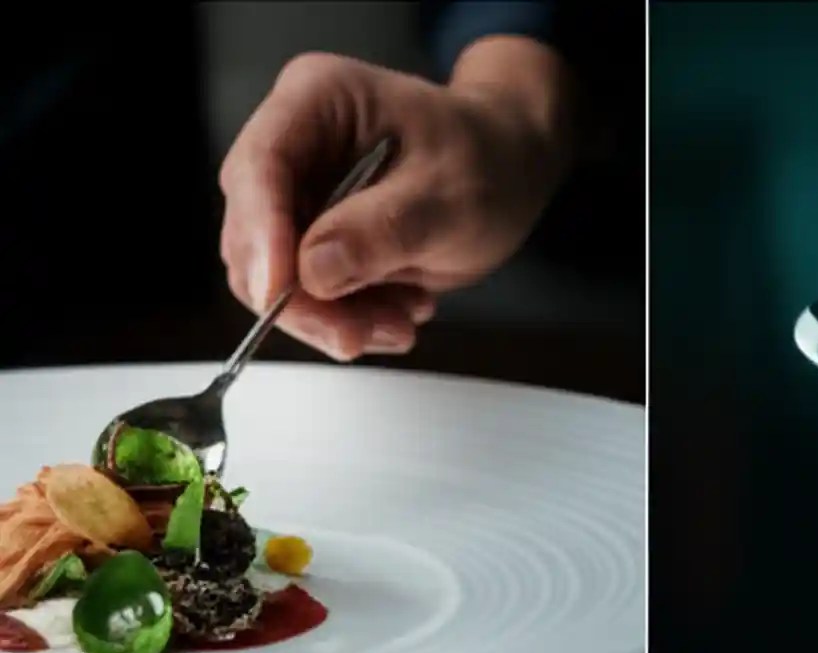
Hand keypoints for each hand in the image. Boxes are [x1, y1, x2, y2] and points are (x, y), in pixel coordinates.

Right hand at [219, 38, 577, 359]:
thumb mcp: (451, 195)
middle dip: (303, 296)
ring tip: (401, 319)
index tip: (280, 292)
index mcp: (317, 99)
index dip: (261, 234)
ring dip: (332, 317)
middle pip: (254, 233)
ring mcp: (298, 195)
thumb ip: (382, 230)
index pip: (261, 167)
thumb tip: (313, 269)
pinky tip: (402, 307)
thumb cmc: (487, 158)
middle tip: (358, 335)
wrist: (510, 170)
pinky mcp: (311, 239)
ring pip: (275, 278)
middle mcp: (293, 143)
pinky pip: (306, 297)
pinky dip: (349, 318)